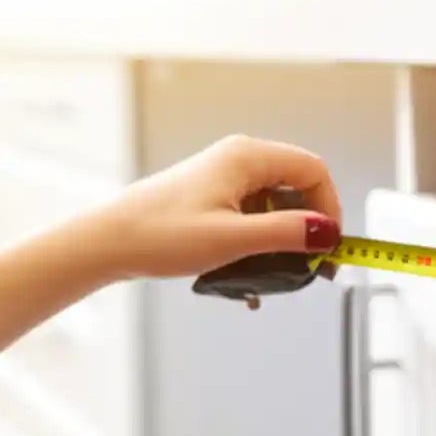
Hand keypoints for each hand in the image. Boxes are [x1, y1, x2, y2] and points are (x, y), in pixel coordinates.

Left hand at [91, 134, 342, 280]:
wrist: (106, 242)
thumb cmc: (158, 234)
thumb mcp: (232, 239)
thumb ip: (286, 234)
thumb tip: (327, 233)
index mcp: (247, 156)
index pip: (313, 170)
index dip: (329, 208)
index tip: (329, 246)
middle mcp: (239, 160)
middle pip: (297, 188)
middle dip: (308, 230)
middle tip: (313, 268)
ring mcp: (224, 179)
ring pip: (276, 207)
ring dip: (282, 243)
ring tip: (276, 279)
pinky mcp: (212, 198)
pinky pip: (252, 218)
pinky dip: (259, 245)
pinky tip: (250, 278)